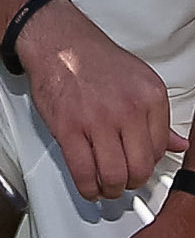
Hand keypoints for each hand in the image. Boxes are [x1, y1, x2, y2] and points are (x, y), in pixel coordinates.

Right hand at [17, 0, 187, 200]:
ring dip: (110, 190)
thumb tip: (177, 143)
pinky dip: (87, 188)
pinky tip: (89, 188)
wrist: (61, 46)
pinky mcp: (69, 130)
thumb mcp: (139, 82)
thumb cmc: (95, 62)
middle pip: (139, 167)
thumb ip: (157, 118)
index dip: (147, 165)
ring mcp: (98, 121)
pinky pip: (83, 171)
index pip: (159, 148)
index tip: (137, 169)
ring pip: (113, 175)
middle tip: (123, 185)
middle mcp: (127, 110)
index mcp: (150, 97)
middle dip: (131, 184)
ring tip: (106, 189)